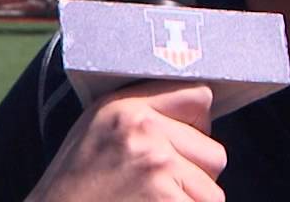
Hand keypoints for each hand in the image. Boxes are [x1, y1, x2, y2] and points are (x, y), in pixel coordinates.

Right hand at [27, 81, 225, 201]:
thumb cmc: (75, 189)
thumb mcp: (98, 133)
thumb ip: (143, 115)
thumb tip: (199, 115)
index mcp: (125, 107)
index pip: (200, 98)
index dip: (197, 127)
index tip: (179, 147)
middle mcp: (143, 130)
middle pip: (214, 153)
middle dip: (195, 176)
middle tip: (157, 189)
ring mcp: (157, 167)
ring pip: (213, 191)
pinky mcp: (165, 199)